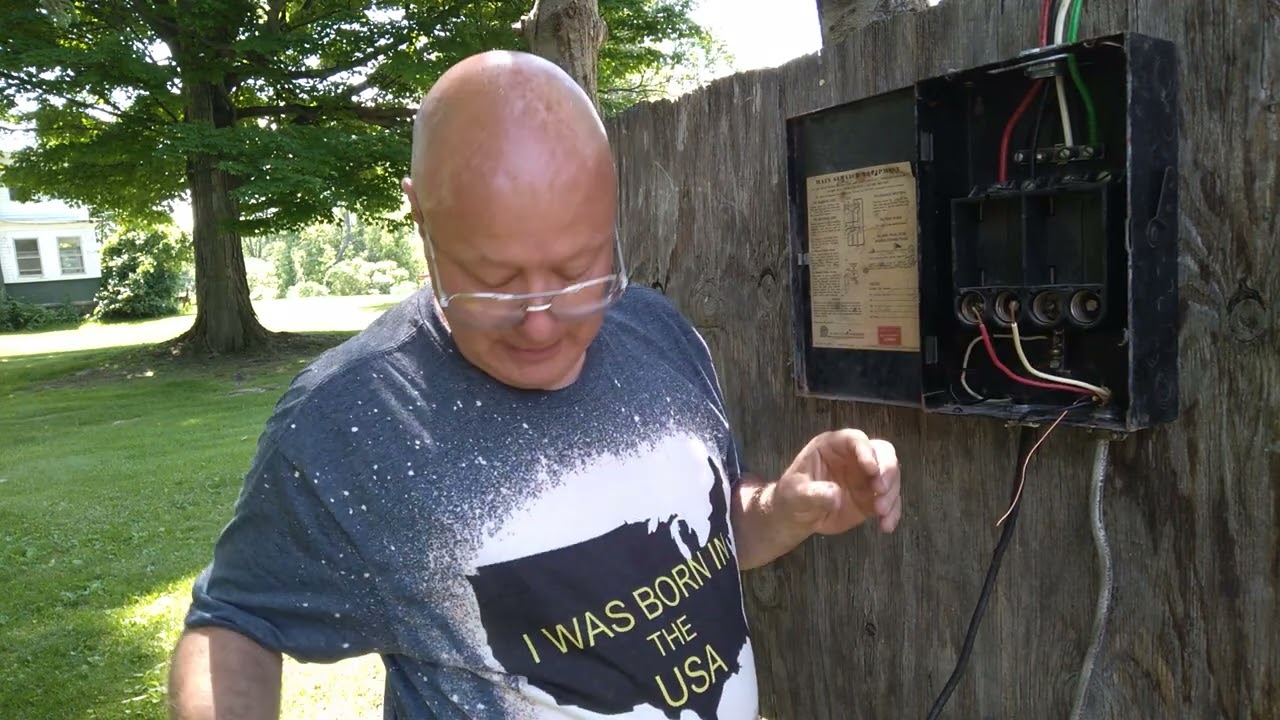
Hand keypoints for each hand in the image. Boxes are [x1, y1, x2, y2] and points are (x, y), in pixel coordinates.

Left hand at [774, 429, 901, 535]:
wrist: (797, 516)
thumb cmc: (793, 496)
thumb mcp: (795, 494)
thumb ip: (812, 493)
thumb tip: (835, 495)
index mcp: (832, 447)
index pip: (855, 439)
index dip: (866, 450)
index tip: (871, 469)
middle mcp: (853, 458)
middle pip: (882, 452)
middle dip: (887, 470)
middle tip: (881, 489)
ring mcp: (865, 477)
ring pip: (891, 476)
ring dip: (891, 494)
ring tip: (880, 512)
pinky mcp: (872, 497)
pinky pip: (890, 501)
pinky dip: (893, 512)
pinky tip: (886, 526)